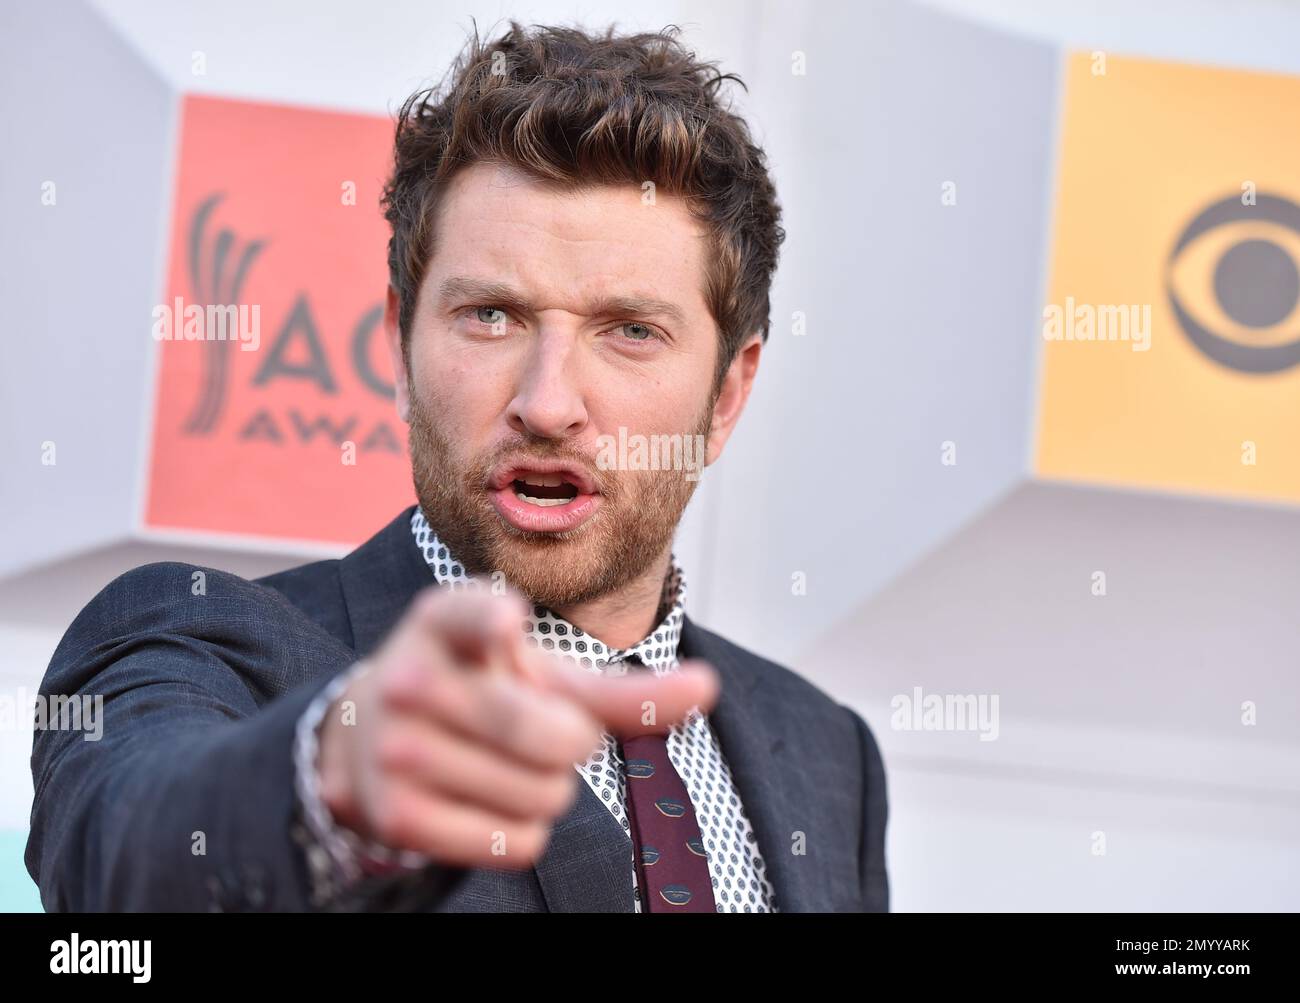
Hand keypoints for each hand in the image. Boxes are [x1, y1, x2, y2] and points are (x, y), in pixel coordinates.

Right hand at [316, 585, 717, 868]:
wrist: (376, 739)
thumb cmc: (484, 691)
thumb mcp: (542, 676)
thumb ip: (622, 688)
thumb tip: (710, 686)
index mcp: (444, 620)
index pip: (468, 615)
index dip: (492, 621)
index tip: (510, 620)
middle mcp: (410, 678)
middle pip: (553, 737)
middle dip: (571, 743)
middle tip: (539, 731)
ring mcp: (395, 748)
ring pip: (541, 795)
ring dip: (547, 791)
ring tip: (503, 763)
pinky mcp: (395, 814)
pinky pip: (514, 842)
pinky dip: (522, 832)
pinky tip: (487, 800)